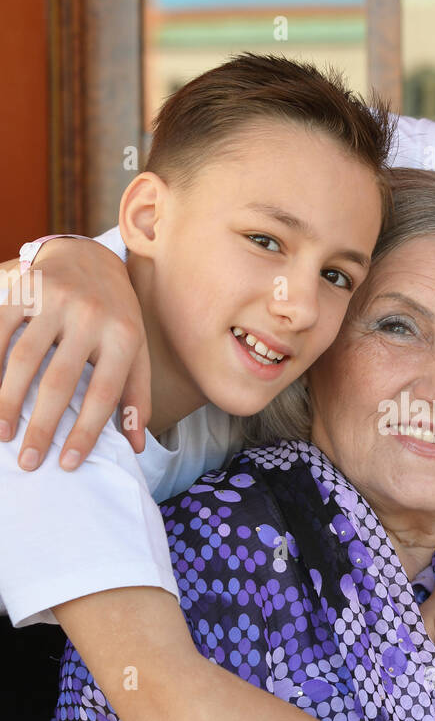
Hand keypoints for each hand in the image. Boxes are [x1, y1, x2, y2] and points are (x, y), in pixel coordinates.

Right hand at [0, 237, 150, 468]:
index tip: (67, 463)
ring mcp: (55, 298)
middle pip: (60, 381)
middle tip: (27, 461)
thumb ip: (134, 396)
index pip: (104, 394)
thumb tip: (135, 445)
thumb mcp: (135, 352)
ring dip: (7, 401)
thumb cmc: (115, 316)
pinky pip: (1, 330)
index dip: (86, 431)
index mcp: (123, 335)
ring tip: (2, 433)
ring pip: (22, 358)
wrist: (91, 257)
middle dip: (41, 426)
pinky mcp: (24, 287)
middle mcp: (90, 315)